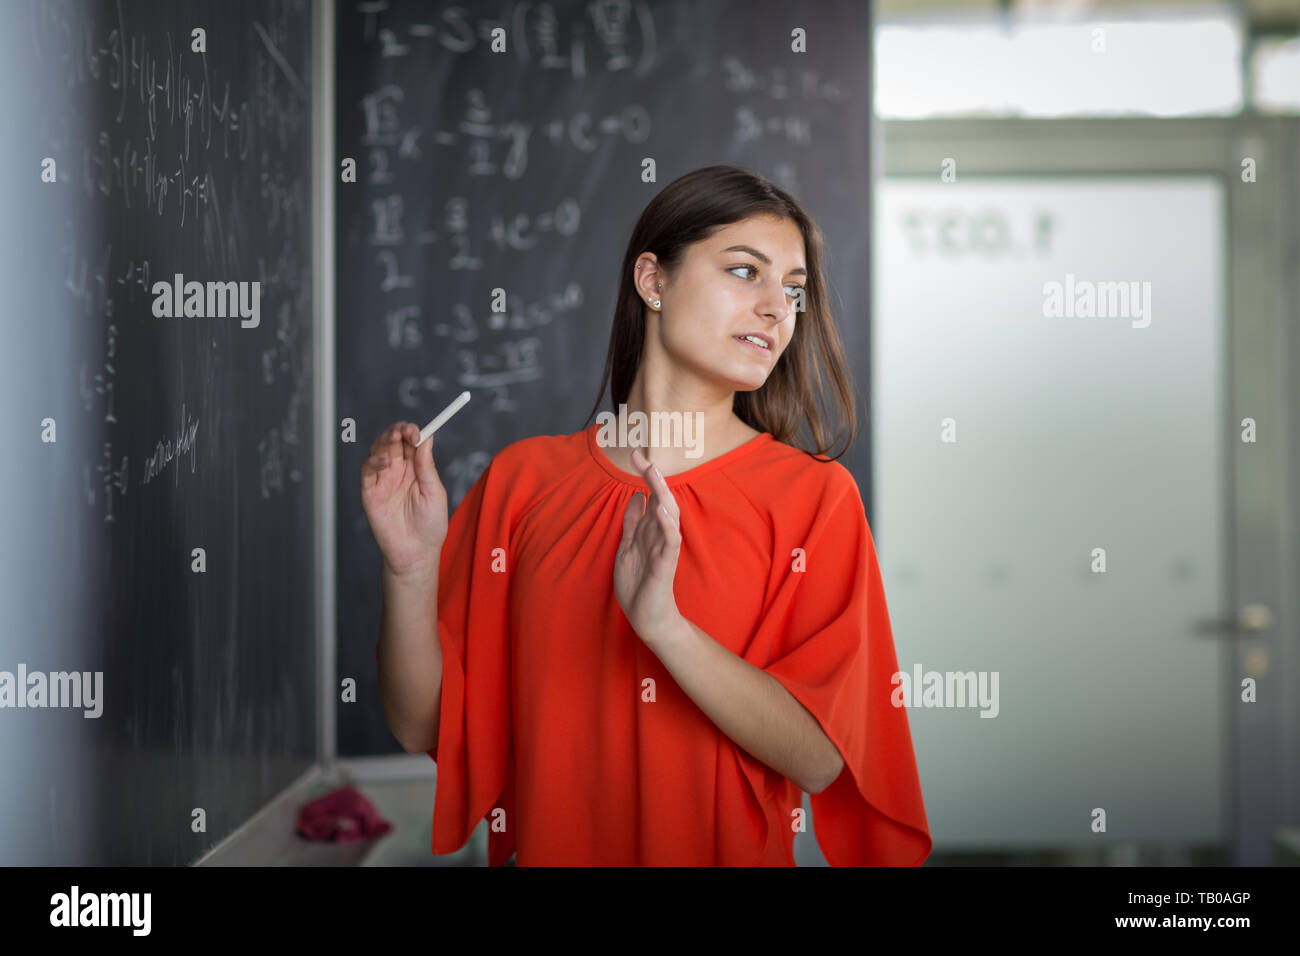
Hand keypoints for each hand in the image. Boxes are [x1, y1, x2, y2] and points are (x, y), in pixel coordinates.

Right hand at [359, 421, 448, 578]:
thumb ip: (427, 466)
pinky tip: (384, 461)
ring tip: (395, 439)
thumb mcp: (434, 492)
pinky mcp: (370, 493)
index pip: (411, 442)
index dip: (413, 432)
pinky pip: (367, 471)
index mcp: (416, 468)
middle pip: (393, 442)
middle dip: (398, 432)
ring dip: (384, 441)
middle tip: (405, 431)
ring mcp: (383, 480)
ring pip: (378, 451)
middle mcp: (398, 471)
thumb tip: (426, 438)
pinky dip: (373, 462)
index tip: (417, 431)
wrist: (416, 553)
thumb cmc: (430, 525)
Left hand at [613, 447, 683, 647]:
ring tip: (653, 473)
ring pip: (669, 514)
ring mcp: (665, 547)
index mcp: (650, 529)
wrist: (646, 616)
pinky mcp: (666, 563)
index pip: (650, 495)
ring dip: (661, 493)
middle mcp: (660, 534)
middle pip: (662, 499)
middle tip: (641, 455)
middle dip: (652, 477)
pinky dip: (666, 524)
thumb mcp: (627, 547)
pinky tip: (659, 509)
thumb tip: (635, 497)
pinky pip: (670, 540)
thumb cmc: (638, 584)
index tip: (634, 454)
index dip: (644, 475)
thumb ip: (632, 523)